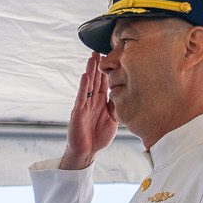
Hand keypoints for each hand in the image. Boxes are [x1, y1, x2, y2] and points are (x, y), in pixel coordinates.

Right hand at [60, 53, 117, 170]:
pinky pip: (81, 97)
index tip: (111, 57)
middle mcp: (93, 101)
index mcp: (102, 102)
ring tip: (92, 57)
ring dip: (90, 71)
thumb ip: (117, 107)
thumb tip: (124, 95)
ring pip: (88, 85)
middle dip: (97, 65)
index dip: (108, 70)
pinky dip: (83, 86)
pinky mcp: (78, 112)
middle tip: (98, 50)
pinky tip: (86, 76)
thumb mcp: (114, 121)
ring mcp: (85, 105)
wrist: (87, 151)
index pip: (105, 83)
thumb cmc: (99, 137)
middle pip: (96, 79)